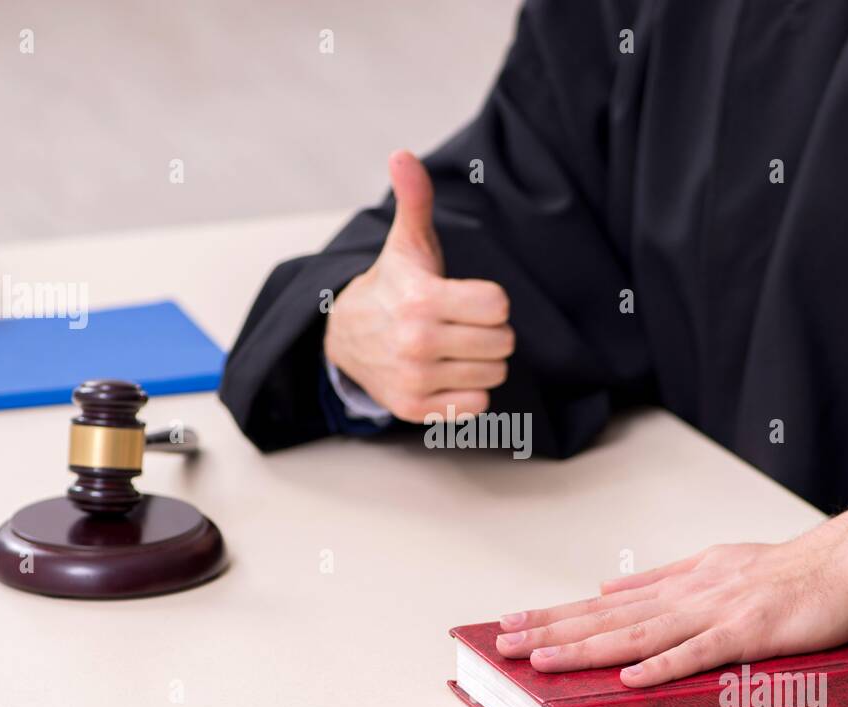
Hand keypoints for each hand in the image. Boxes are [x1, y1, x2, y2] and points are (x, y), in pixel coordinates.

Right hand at [324, 149, 513, 422]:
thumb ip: (415, 200)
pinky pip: (477, 406)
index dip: (489, 300)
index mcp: (421, 300)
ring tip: (454, 348)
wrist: (345, 339)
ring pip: (495, 375)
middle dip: (489, 331)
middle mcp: (417, 343)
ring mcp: (415, 380)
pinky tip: (447, 374)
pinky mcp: (415, 409)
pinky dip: (469, 392)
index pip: (499, 305)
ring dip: (482, 362)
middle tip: (461, 324)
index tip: (466, 297)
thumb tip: (402, 156)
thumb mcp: (405, 243)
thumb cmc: (392, 288)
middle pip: (502, 342)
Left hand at [495, 508, 847, 687]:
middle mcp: (686, 594)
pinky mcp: (748, 630)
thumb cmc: (784, 570)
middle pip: (607, 618)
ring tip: (543, 660)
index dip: (555, 615)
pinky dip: (663, 665)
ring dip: (588, 649)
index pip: (603, 604)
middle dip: (551, 631)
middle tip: (504, 644)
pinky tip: (629, 677)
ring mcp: (716, 611)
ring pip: (640, 634)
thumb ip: (658, 580)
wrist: (846, 558)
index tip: (513, 624)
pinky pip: (700, 653)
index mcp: (676, 583)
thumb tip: (605, 588)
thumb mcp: (710, 566)